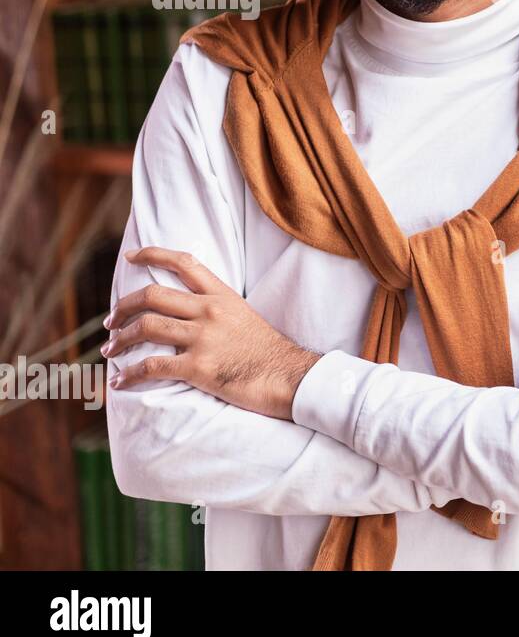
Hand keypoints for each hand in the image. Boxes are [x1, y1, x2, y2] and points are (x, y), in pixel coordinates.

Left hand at [102, 247, 320, 419]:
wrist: (289, 377)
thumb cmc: (268, 352)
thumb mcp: (245, 317)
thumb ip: (217, 310)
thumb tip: (188, 313)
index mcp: (222, 296)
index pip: (184, 263)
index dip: (152, 255)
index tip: (131, 257)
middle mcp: (210, 311)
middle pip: (152, 296)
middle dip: (122, 307)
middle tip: (111, 321)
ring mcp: (204, 338)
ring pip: (146, 328)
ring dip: (120, 339)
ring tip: (110, 350)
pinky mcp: (199, 367)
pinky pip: (152, 366)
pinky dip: (129, 374)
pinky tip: (120, 382)